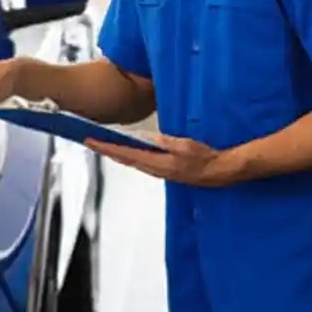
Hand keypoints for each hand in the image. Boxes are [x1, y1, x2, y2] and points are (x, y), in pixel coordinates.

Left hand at [84, 132, 243, 187]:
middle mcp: (156, 170)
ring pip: (132, 162)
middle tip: (90, 141)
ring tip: (103, 145)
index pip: (126, 154)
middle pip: (125, 160)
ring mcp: (160, 172)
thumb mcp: (186, 146)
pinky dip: (129, 157)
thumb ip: (166, 143)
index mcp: (159, 163)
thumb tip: (148, 139)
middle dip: (107, 151)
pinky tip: (127, 153)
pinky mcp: (166, 171)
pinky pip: (141, 163)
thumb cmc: (206, 158)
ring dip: (117, 154)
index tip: (92, 141)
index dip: (107, 147)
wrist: (221, 172)